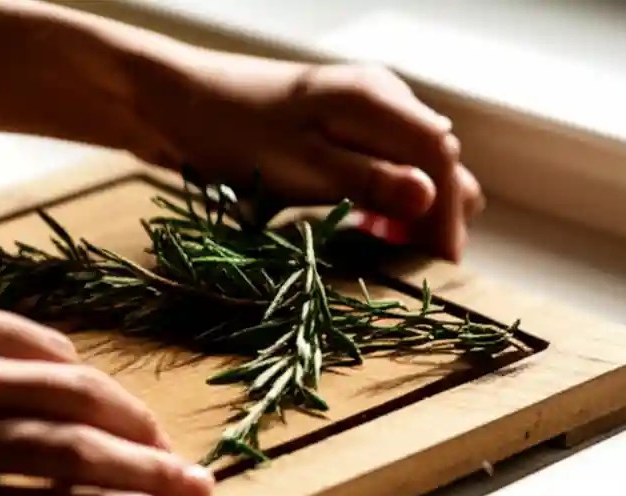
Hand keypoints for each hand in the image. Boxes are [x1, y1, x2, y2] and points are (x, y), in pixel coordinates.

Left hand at [121, 47, 483, 261]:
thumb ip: (371, 182)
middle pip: (437, 162)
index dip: (449, 214)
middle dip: (437, 214)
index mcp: (378, 100)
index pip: (442, 159)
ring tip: (398, 254)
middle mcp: (382, 98)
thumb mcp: (304, 166)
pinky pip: (388, 164)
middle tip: (419, 267)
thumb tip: (432, 199)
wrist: (176, 101)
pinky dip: (390, 198)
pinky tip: (374, 229)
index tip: (445, 265)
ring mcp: (365, 110)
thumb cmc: (234, 134)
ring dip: (414, 209)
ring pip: (415, 165)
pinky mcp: (344, 125)